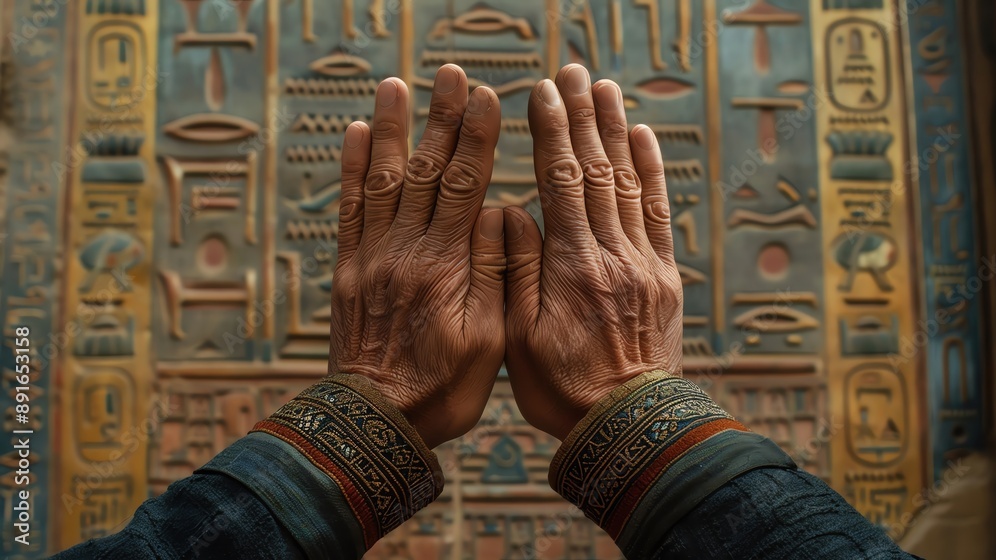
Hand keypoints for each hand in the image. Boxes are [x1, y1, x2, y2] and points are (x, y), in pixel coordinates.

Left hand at [330, 65, 503, 448]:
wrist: (374, 422)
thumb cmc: (442, 388)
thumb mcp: (487, 339)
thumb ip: (491, 271)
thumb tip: (495, 212)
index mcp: (444, 266)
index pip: (464, 187)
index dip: (477, 139)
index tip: (488, 98)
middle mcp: (403, 251)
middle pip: (423, 171)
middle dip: (440, 120)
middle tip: (451, 75)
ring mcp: (370, 257)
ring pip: (381, 180)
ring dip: (390, 129)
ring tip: (397, 86)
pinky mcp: (347, 270)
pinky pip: (348, 210)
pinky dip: (350, 169)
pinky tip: (353, 135)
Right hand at [503, 64, 683, 439]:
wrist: (629, 426)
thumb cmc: (562, 388)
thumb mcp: (519, 337)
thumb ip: (518, 269)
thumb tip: (512, 210)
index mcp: (571, 266)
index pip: (560, 181)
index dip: (550, 132)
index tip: (540, 92)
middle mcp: (612, 254)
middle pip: (596, 170)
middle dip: (582, 116)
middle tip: (572, 71)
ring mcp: (644, 262)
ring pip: (629, 182)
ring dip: (616, 130)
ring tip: (605, 88)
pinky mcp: (665, 276)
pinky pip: (660, 212)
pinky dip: (652, 171)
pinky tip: (643, 138)